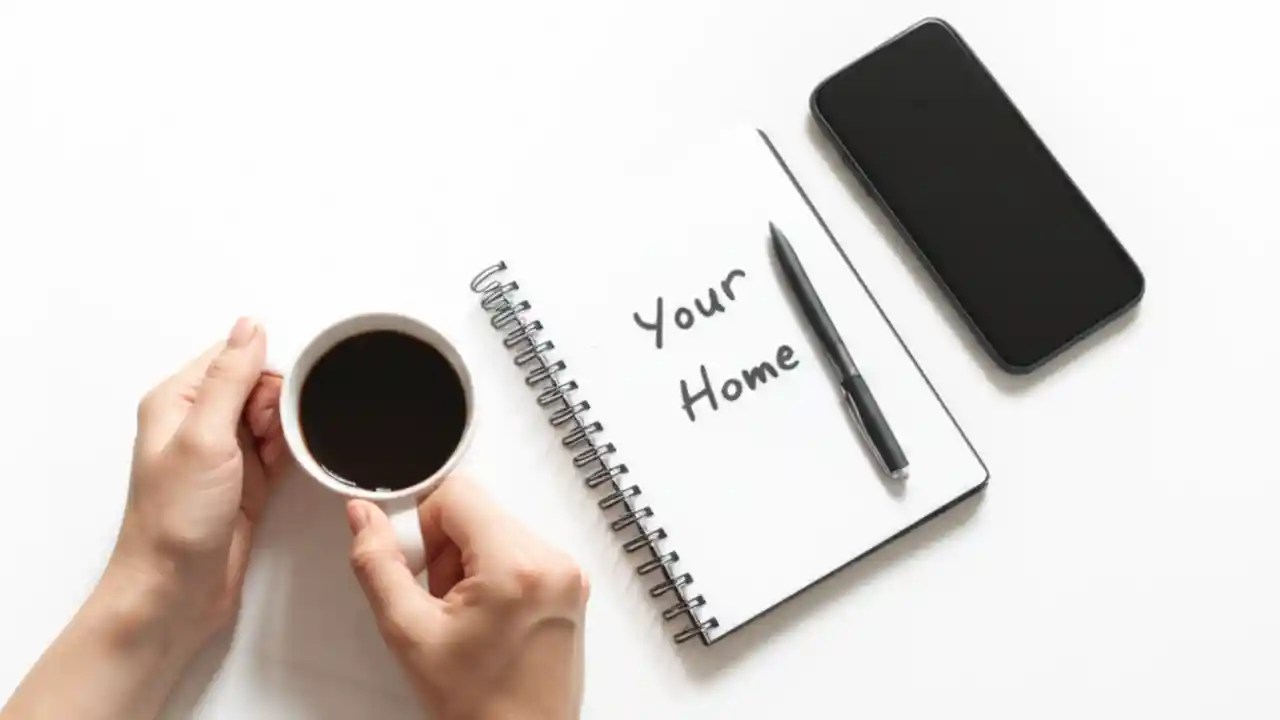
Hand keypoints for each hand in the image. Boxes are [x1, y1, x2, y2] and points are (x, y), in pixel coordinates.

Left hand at [108, 317, 284, 653]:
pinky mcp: (249, 481)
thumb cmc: (176, 519)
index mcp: (178, 401)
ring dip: (289, 430)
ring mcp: (225, 453)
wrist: (175, 593)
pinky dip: (294, 452)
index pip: (234, 356)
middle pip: (260, 384)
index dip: (266, 368)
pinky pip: (282, 449)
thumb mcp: (204, 438)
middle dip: (281, 403)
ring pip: (275, 417)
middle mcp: (200, 422)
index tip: (280, 396)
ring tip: (277, 459)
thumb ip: (229, 379)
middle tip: (270, 437)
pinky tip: (297, 464)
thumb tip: (250, 325)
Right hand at [346, 478, 589, 719]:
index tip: (413, 562)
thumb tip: (364, 515)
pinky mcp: (569, 587)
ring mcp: (567, 574)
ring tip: (461, 616)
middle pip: (478, 512)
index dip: (421, 522)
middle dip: (445, 549)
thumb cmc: (478, 706)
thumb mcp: (409, 633)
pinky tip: (483, 618)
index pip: (457, 493)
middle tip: (436, 601)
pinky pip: (519, 553)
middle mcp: (553, 562)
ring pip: (496, 531)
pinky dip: (492, 575)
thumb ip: (379, 564)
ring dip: (467, 563)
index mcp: (518, 566)